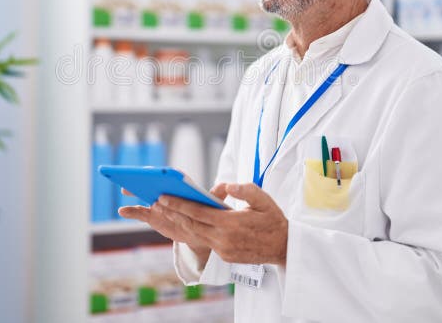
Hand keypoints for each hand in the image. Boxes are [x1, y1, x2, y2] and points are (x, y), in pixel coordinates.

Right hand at [118, 185, 230, 265]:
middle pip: (155, 182)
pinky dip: (131, 211)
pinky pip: (140, 212)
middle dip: (145, 179)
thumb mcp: (215, 205)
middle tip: (133, 176)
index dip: (165, 175)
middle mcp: (168, 191)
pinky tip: (122, 211)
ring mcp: (158, 202)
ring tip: (124, 189)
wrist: (200, 230)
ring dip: (135, 191)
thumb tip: (224, 186)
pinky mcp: (153, 215)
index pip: (172, 176)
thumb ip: (217, 195)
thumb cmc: (206, 213)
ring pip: (145, 195)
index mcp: (182, 186)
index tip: (157, 173)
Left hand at [156, 182, 287, 266]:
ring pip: (196, 235)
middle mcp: (224, 239)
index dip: (179, 205)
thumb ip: (246, 190)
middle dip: (173, 213)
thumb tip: (228, 185)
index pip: (198, 213)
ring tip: (168, 211)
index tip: (164, 197)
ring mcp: (223, 250)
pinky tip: (188, 222)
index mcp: (231, 223)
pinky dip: (195, 231)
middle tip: (158, 202)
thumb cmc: (273, 220)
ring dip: (181, 223)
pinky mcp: (225, 257)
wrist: (283, 247)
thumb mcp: (264, 200)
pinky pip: (206, 242)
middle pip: (191, 225)